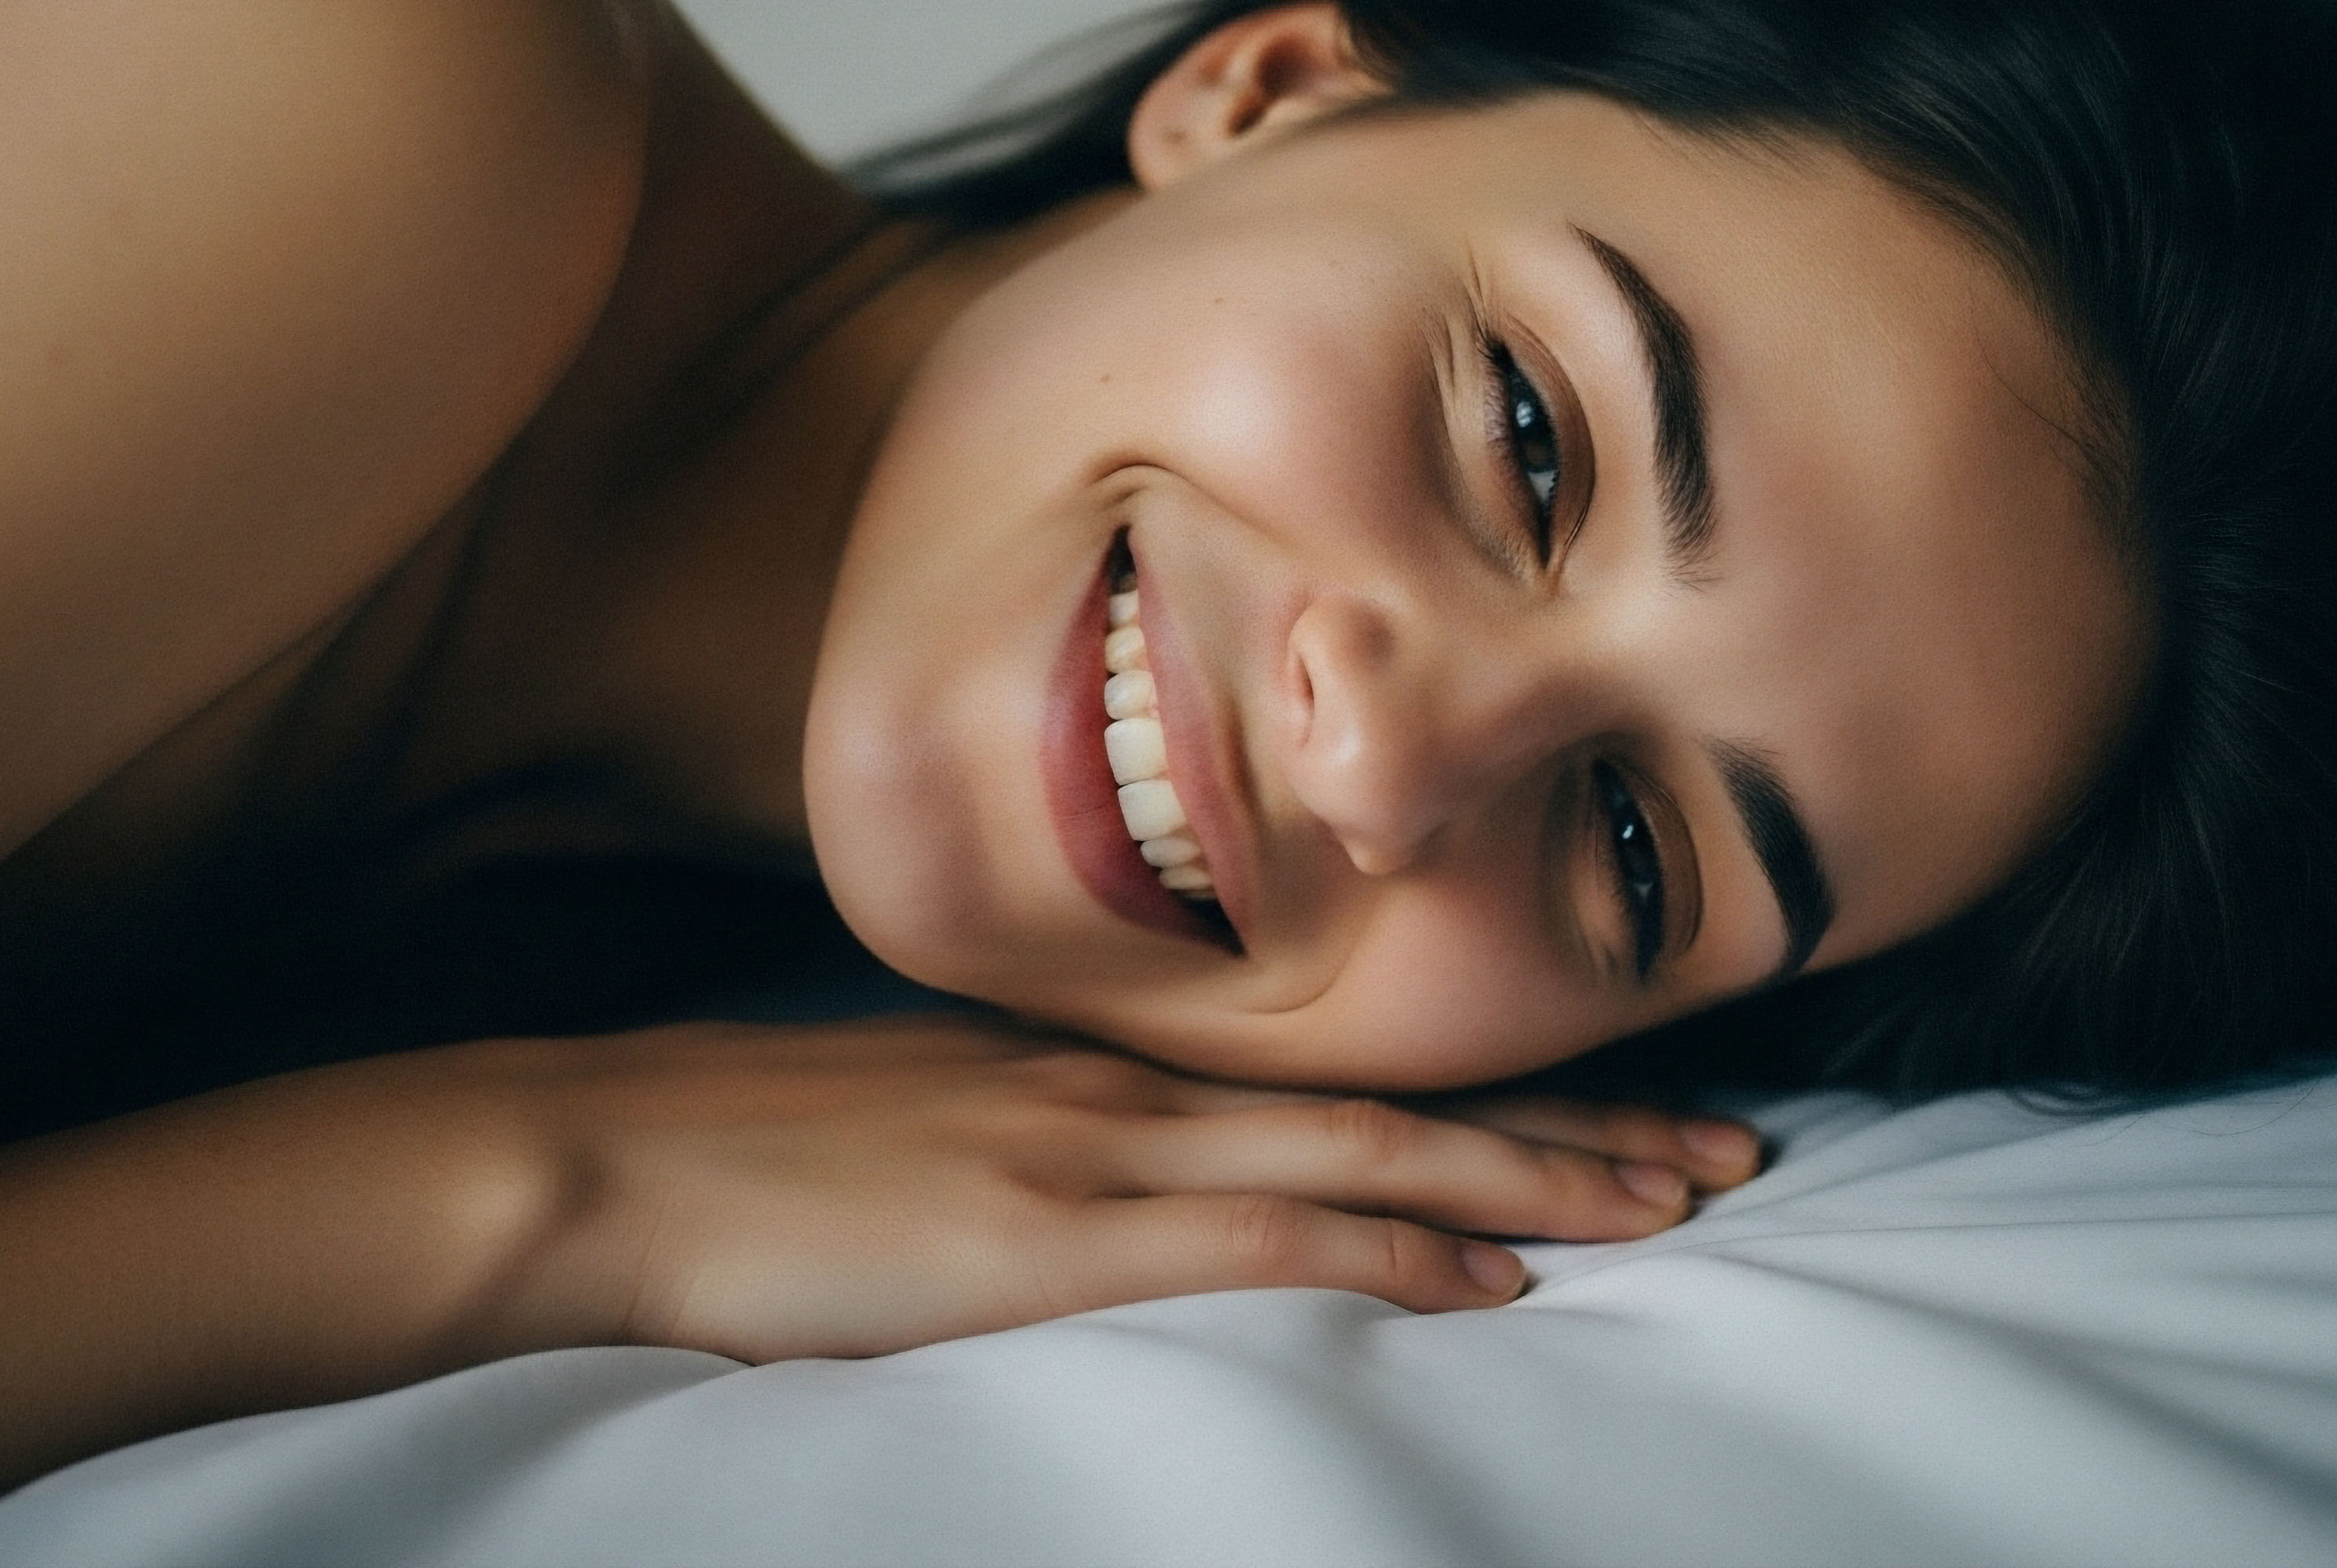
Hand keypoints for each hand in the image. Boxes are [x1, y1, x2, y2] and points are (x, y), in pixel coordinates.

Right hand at [430, 1014, 1762, 1363]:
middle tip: (1733, 1145)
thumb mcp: (917, 1131)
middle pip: (1404, 1096)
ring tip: (1679, 1199)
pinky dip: (1390, 1246)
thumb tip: (1117, 1187)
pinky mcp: (1050, 1231)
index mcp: (1103, 1063)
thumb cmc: (738, 1155)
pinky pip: (1259, 1235)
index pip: (1343, 1073)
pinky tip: (1489, 1273)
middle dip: (1582, 1125)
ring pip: (1374, 1149)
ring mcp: (1098, 1151)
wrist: (603, 1155)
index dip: (1497, 1092)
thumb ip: (1035, 1147)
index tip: (1624, 1110)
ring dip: (1540, 1176)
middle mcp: (1131, 1085)